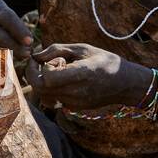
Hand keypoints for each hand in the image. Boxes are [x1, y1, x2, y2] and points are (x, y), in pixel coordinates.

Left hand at [27, 43, 150, 111]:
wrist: (125, 83)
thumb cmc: (104, 61)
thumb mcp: (83, 49)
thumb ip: (57, 50)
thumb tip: (35, 55)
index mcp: (82, 74)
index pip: (48, 78)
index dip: (39, 68)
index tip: (41, 58)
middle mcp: (76, 91)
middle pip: (40, 88)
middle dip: (32, 75)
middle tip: (37, 64)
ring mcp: (73, 102)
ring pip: (42, 96)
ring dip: (39, 82)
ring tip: (50, 71)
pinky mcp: (72, 108)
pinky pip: (51, 100)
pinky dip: (48, 90)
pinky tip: (57, 80)